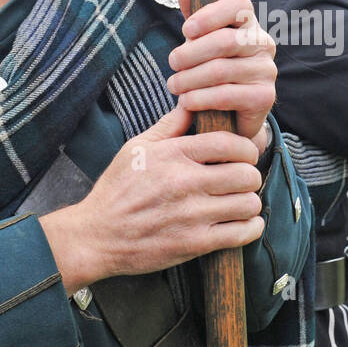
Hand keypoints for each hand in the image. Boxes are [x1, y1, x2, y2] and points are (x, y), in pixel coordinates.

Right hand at [41, 107, 264, 292]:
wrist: (96, 236)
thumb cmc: (116, 190)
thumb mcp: (136, 148)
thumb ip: (169, 126)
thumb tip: (192, 102)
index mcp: (174, 155)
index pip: (230, 144)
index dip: (245, 148)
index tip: (243, 155)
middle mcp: (186, 183)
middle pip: (246, 173)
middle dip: (249, 175)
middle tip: (241, 180)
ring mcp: (192, 215)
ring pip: (248, 203)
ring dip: (249, 202)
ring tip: (239, 201)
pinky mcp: (195, 244)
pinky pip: (242, 232)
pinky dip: (251, 227)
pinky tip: (243, 222)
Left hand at [168, 0, 275, 144]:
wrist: (232, 116)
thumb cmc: (213, 70)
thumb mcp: (200, 38)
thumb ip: (193, 7)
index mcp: (248, 23)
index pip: (238, 4)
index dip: (210, 14)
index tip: (186, 29)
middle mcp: (263, 43)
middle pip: (225, 40)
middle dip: (191, 53)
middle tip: (172, 63)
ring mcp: (267, 71)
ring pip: (221, 70)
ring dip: (190, 79)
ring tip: (174, 86)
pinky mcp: (265, 97)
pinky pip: (227, 95)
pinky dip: (201, 99)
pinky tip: (187, 102)